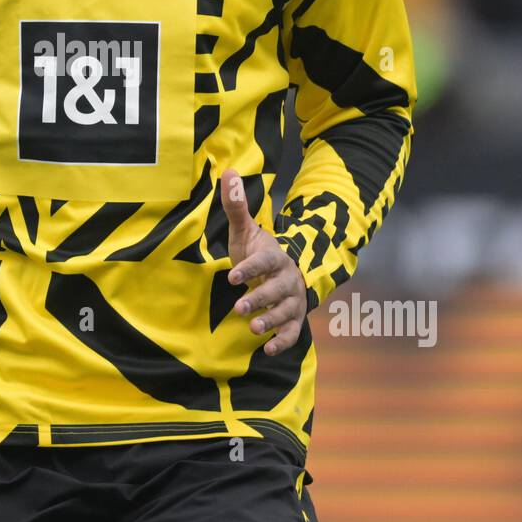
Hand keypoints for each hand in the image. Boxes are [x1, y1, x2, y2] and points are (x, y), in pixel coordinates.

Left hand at [220, 167, 305, 356]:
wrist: (285, 272)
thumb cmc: (258, 252)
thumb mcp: (246, 231)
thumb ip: (236, 206)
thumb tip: (228, 171)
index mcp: (275, 256)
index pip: (264, 261)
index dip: (250, 268)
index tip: (232, 275)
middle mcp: (288, 279)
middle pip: (277, 289)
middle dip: (260, 298)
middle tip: (240, 307)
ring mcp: (293, 300)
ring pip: (286, 311)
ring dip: (271, 320)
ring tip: (252, 328)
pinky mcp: (294, 319)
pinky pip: (292, 332)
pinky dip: (282, 342)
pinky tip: (267, 350)